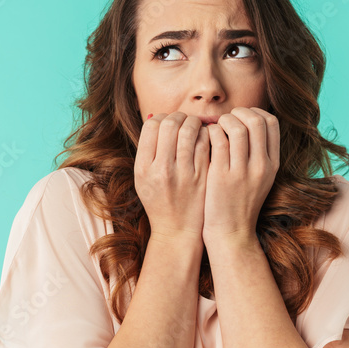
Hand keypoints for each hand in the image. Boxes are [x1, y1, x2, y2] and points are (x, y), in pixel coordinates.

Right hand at [134, 112, 209, 243]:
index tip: (167, 123)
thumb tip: (156, 117)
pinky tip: (205, 138)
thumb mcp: (143, 179)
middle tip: (183, 121)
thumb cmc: (159, 202)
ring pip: (190, 130)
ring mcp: (184, 173)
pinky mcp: (202, 176)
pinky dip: (206, 134)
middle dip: (178, 117)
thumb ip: (147, 150)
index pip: (151, 126)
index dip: (160, 118)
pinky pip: (205, 143)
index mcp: (144, 168)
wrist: (177, 230)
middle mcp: (162, 169)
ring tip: (195, 126)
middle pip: (170, 124)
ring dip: (194, 122)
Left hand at [202, 107, 279, 243]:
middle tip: (225, 119)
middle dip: (238, 113)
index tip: (240, 117)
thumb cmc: (239, 202)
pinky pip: (217, 141)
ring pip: (237, 129)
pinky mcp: (221, 177)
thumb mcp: (258, 178)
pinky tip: (205, 139)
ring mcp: (242, 171)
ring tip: (215, 128)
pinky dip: (210, 133)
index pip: (271, 123)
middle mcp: (261, 166)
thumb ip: (256, 153)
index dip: (254, 112)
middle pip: (256, 121)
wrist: (231, 232)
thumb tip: (245, 123)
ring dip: (223, 121)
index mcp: (272, 164)